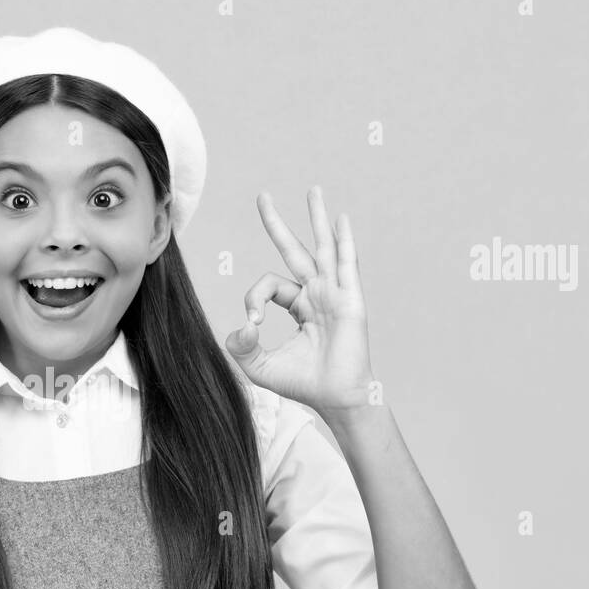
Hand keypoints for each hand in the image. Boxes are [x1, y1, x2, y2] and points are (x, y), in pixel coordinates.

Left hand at [224, 186, 375, 414]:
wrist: (334, 398)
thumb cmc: (303, 384)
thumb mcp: (259, 365)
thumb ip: (241, 346)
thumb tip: (239, 326)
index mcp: (298, 306)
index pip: (268, 286)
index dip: (254, 298)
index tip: (252, 324)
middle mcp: (316, 294)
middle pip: (294, 250)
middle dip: (277, 224)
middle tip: (262, 196)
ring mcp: (334, 294)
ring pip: (323, 248)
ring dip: (316, 218)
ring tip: (313, 190)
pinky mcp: (349, 300)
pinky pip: (346, 264)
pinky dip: (344, 240)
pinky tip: (340, 219)